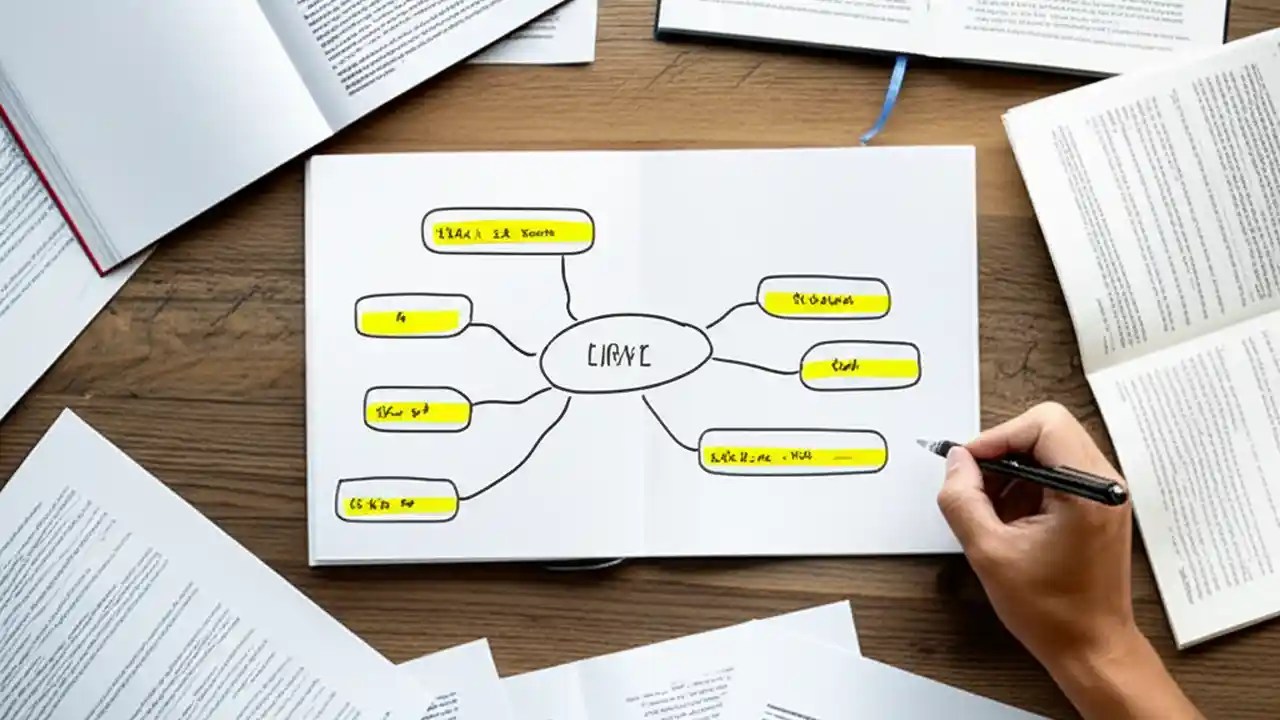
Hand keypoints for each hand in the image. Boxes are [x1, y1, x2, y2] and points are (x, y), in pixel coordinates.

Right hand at [936, 402, 1136, 669]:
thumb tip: (956, 463)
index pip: (1043, 423)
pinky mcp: (1098, 507)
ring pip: (1050, 450)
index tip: (970, 463)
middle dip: (1003, 452)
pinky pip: (1058, 474)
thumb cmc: (1052, 611)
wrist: (1091, 647)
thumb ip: (963, 499)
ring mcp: (1105, 495)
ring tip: (992, 510)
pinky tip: (1010, 520)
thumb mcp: (989, 552)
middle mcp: (1105, 484)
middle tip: (977, 485)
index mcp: (1088, 490)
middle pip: (1047, 430)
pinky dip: (1027, 486)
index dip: (997, 437)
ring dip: (1013, 471)